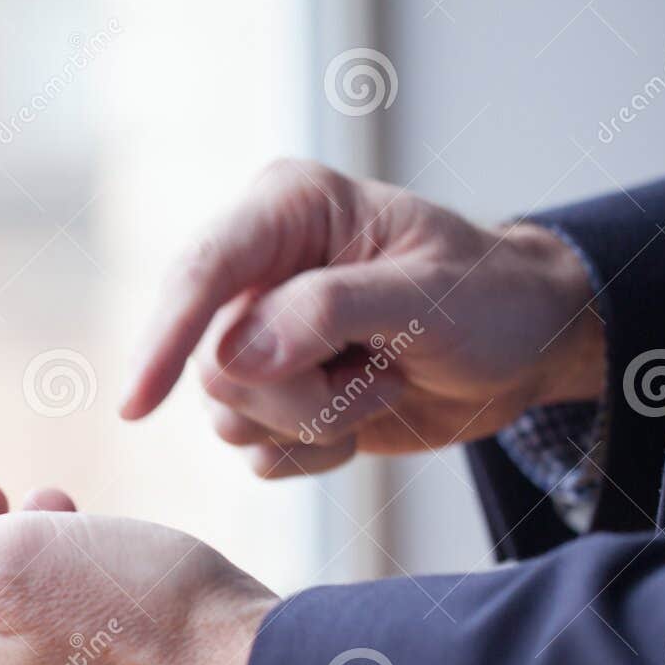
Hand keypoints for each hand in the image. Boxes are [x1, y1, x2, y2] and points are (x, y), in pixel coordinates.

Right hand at [120, 158, 605, 477]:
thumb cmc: (490, 299)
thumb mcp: (428, 294)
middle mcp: (256, 273)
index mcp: (286, 212)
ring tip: (380, 384)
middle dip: (296, 394)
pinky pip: (255, 453)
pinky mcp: (272, 397)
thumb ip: (330, 310)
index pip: (200, 273)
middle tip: (374, 375)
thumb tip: (236, 355)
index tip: (137, 404)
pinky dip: (315, 452)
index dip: (163, 337)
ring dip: (314, 423)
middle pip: (212, 364)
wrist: (526, 352)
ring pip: (228, 416)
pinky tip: (365, 414)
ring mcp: (257, 338)